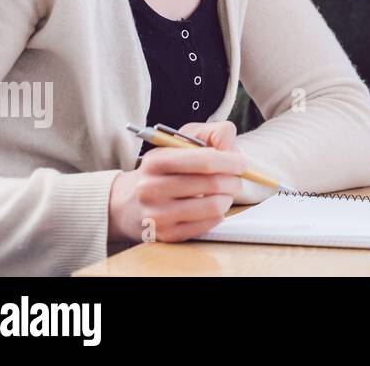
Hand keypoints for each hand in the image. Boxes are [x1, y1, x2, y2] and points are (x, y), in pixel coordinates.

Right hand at [107, 121, 244, 244]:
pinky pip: (207, 225)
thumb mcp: (180, 142)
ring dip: (228, 198)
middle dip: (233, 181)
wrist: (128, 202)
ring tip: (224, 193)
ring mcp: (157, 215)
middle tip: (236, 180)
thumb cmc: (163, 169)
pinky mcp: (165, 235)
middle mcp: (152, 189)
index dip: (230, 161)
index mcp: (156, 161)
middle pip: (212, 184)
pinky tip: (211, 207)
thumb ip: (212, 134)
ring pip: (213, 207)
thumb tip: (232, 149)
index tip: (242, 163)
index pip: (204, 161)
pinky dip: (217, 214)